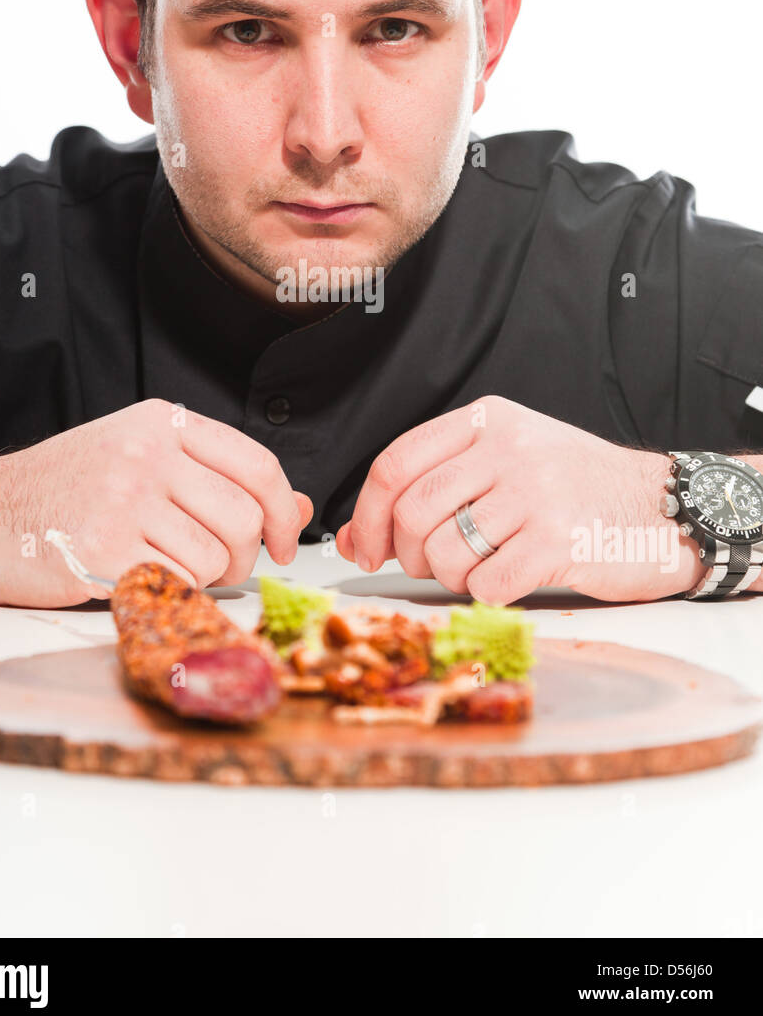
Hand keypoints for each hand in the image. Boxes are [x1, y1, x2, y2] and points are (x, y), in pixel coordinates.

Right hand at [0, 399, 311, 606]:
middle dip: (245, 556)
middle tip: (219, 565)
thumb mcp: (141, 461)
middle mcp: (147, 454)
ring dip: (207, 579)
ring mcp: (124, 500)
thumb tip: (299, 507)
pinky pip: (177, 583)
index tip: (283, 539)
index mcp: (162, 423)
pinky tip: (140, 576)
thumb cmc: (61, 489)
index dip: (284, 510)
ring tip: (169, 567)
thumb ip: (218, 479)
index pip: (258, 464)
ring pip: (217, 557)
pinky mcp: (103, 550)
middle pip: (245, 516)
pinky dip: (170, 592)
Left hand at [335, 395, 703, 603]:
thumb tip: (354, 536)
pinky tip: (509, 580)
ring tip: (479, 568)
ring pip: (443, 552)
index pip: (396, 462)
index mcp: (488, 421)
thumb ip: (436, 485)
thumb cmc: (576, 487)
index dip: (367, 513)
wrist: (662, 506)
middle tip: (426, 565)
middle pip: (411, 511)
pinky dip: (485, 594)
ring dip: (448, 576)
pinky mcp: (557, 541)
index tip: (364, 547)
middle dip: (405, 552)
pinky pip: (485, 584)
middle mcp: (508, 450)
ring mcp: (534, 493)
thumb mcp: (508, 461)